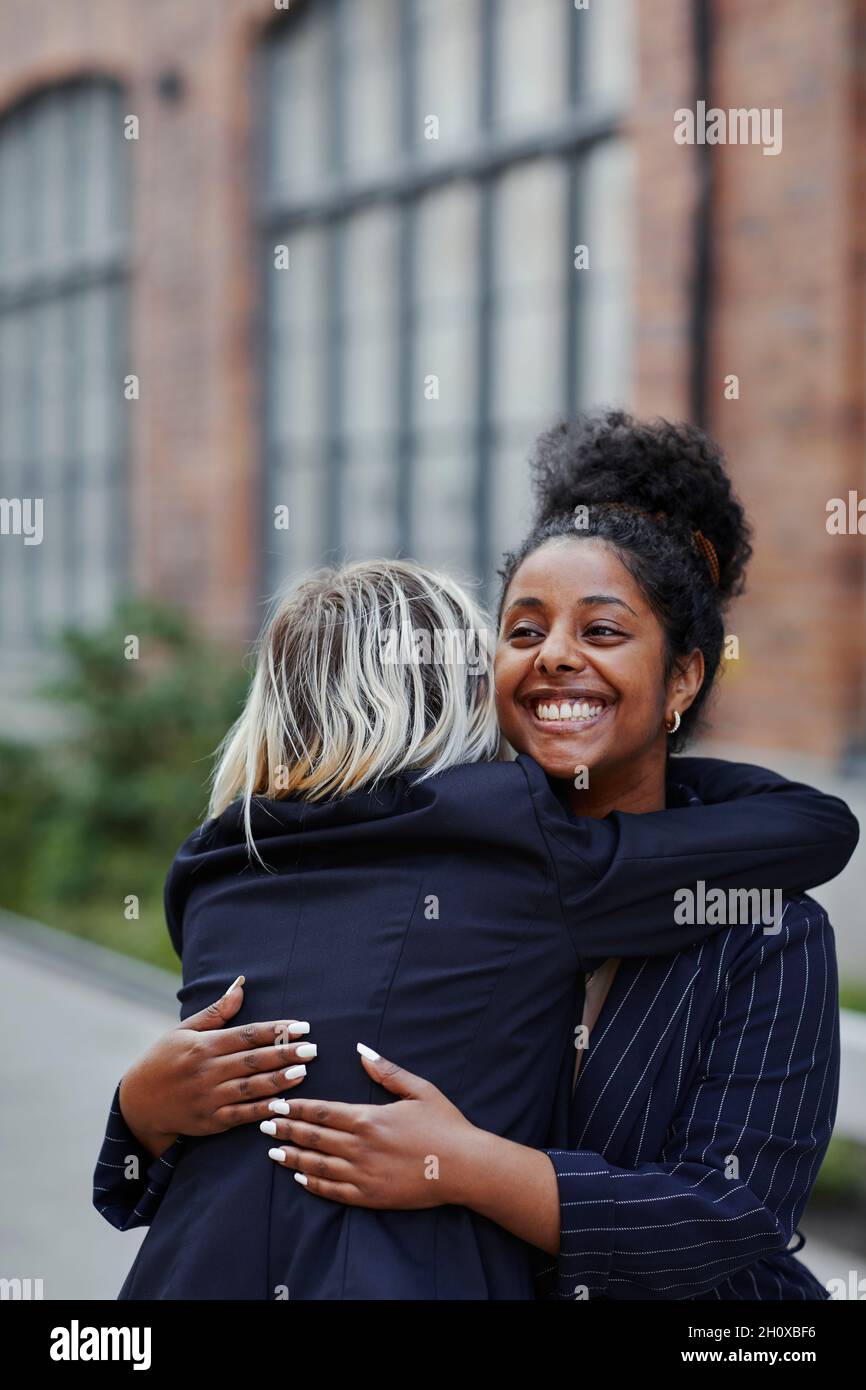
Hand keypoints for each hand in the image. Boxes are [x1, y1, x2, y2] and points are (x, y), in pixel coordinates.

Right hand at [118, 975, 317, 1158]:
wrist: (137, 1103)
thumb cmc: (164, 1059)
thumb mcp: (184, 1030)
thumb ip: (216, 1012)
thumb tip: (241, 984)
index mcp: (203, 1045)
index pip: (246, 1035)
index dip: (275, 1031)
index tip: (301, 1026)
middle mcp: (206, 1071)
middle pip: (252, 1060)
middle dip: (284, 1054)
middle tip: (312, 1048)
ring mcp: (208, 1098)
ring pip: (250, 1088)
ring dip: (278, 1081)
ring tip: (303, 1073)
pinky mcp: (210, 1121)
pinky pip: (240, 1115)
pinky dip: (261, 1111)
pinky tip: (282, 1104)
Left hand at [264, 1045, 480, 1208]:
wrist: (464, 1167)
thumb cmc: (445, 1124)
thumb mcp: (419, 1089)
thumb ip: (387, 1071)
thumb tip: (362, 1051)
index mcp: (369, 1118)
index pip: (321, 1112)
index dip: (296, 1108)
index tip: (276, 1103)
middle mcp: (360, 1147)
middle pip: (313, 1137)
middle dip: (285, 1129)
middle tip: (263, 1124)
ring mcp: (363, 1174)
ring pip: (317, 1165)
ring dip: (292, 1156)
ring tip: (272, 1150)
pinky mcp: (370, 1197)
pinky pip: (333, 1191)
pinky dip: (313, 1183)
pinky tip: (299, 1176)